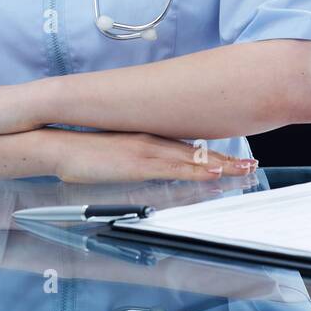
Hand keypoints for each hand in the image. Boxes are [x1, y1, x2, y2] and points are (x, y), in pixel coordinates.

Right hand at [45, 130, 258, 183]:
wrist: (59, 145)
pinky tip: (211, 171)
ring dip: (219, 163)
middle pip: (197, 151)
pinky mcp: (137, 163)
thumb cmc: (84, 153)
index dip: (214, 154)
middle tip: (251, 165)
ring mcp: (147, 151)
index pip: (189, 148)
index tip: (235, 159)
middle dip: (227, 159)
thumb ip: (136, 158)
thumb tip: (149, 167)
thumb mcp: (116, 154)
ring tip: (243, 169)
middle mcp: (153, 142)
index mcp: (149, 140)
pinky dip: (195, 169)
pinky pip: (172, 168)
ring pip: (192, 158)